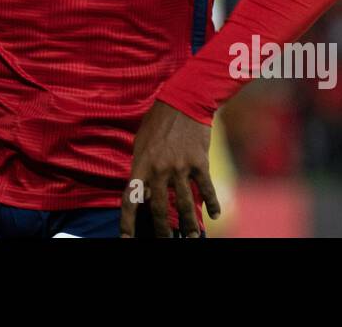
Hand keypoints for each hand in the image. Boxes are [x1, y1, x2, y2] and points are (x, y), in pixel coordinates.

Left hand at [120, 100, 220, 237]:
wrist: (182, 101)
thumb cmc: (158, 122)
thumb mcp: (141, 144)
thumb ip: (142, 168)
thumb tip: (145, 194)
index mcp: (141, 164)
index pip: (131, 199)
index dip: (127, 222)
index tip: (126, 239)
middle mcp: (159, 169)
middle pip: (160, 209)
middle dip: (162, 230)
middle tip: (165, 240)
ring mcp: (180, 167)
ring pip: (185, 205)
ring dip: (189, 224)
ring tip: (190, 237)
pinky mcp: (199, 163)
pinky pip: (206, 189)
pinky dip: (212, 204)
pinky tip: (215, 216)